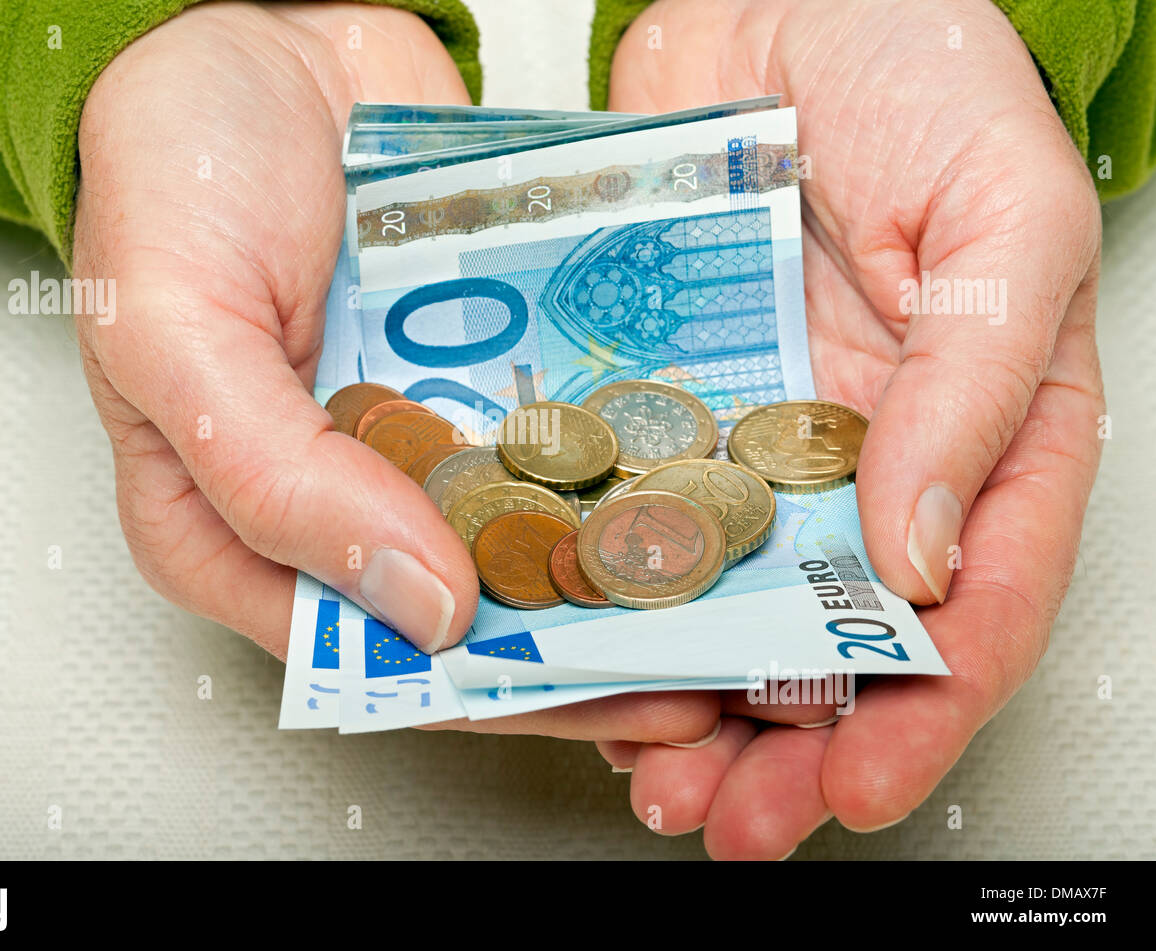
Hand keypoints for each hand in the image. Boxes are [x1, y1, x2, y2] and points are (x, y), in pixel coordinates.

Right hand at [73, 2, 721, 744]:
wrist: (262, 29)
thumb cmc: (175, 174)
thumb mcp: (177, 336)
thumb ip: (276, 484)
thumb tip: (416, 610)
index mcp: (239, 533)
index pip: (373, 659)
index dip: (491, 692)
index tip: (607, 695)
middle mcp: (338, 503)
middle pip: (469, 616)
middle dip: (582, 649)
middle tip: (703, 665)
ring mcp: (416, 441)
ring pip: (526, 541)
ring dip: (616, 573)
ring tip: (727, 597)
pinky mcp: (474, 377)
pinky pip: (553, 442)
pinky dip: (618, 473)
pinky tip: (697, 495)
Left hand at [602, 0, 1104, 856]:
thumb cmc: (920, 68)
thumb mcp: (1003, 214)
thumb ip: (982, 387)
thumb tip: (930, 554)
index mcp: (984, 429)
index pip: (977, 603)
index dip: (924, 710)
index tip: (861, 783)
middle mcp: (867, 454)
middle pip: (843, 639)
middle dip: (796, 744)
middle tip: (733, 814)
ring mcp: (760, 437)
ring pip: (736, 605)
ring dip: (699, 702)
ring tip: (654, 775)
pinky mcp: (667, 401)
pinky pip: (643, 519)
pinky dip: (624, 598)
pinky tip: (592, 653)